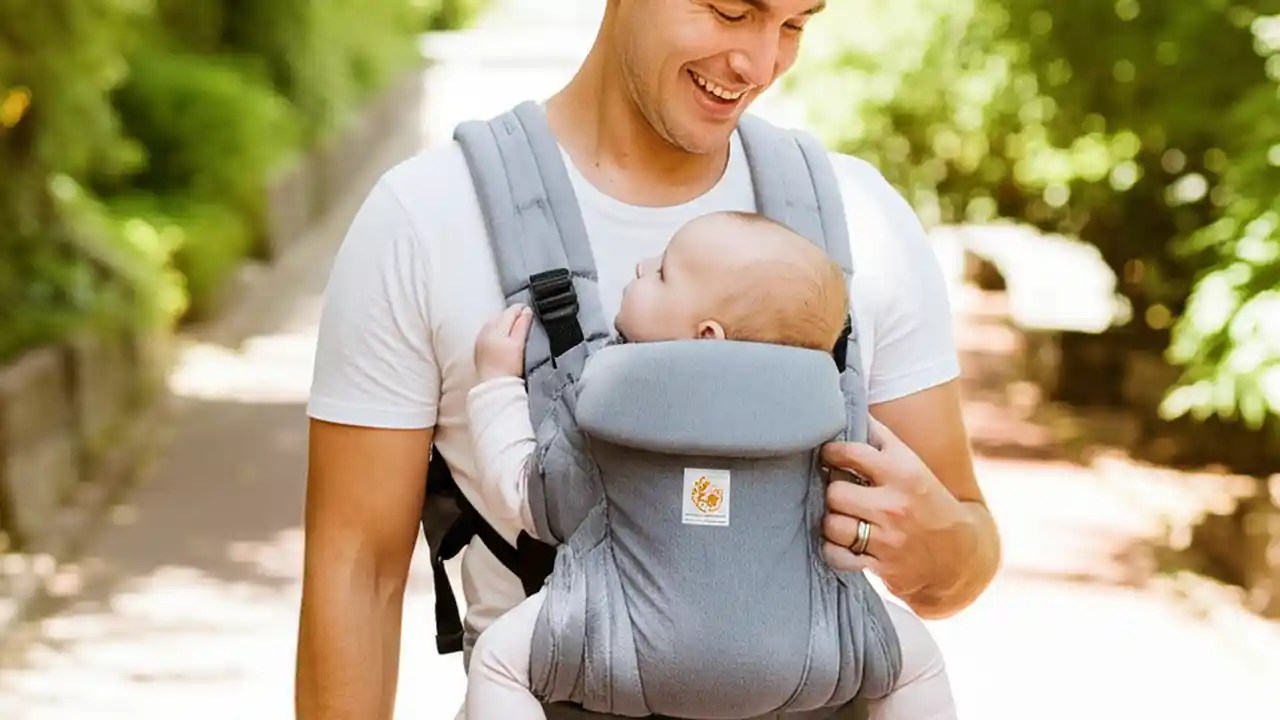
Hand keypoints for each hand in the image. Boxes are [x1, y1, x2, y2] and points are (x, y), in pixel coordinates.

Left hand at [475, 304, 533, 380]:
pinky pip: (487, 332)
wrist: (494, 387)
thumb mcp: (519, 344)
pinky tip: (502, 335)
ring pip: (492, 323)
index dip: (520, 309)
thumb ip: (522, 325)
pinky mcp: (479, 349)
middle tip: (524, 315)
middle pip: (500, 316)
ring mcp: (480, 340)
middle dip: (511, 314)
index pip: (509, 313)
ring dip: (503, 321)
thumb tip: (526, 310)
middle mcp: (486, 332)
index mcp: (496, 330)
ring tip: (514, 324)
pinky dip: (496, 329)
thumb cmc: (509, 368)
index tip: (529, 309)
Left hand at [820, 416, 975, 602]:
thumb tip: (849, 409)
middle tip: (841, 494)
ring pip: (832, 524)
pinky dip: (834, 551)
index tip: (830, 456)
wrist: (961, 556)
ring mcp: (889, 537)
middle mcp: (895, 504)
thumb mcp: (913, 466)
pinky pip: (836, 555)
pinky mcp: (882, 565)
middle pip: (835, 491)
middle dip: (834, 493)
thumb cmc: (929, 502)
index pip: (852, 452)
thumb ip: (881, 441)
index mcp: (904, 472)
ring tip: (844, 518)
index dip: (832, 452)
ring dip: (832, 522)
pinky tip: (845, 544)